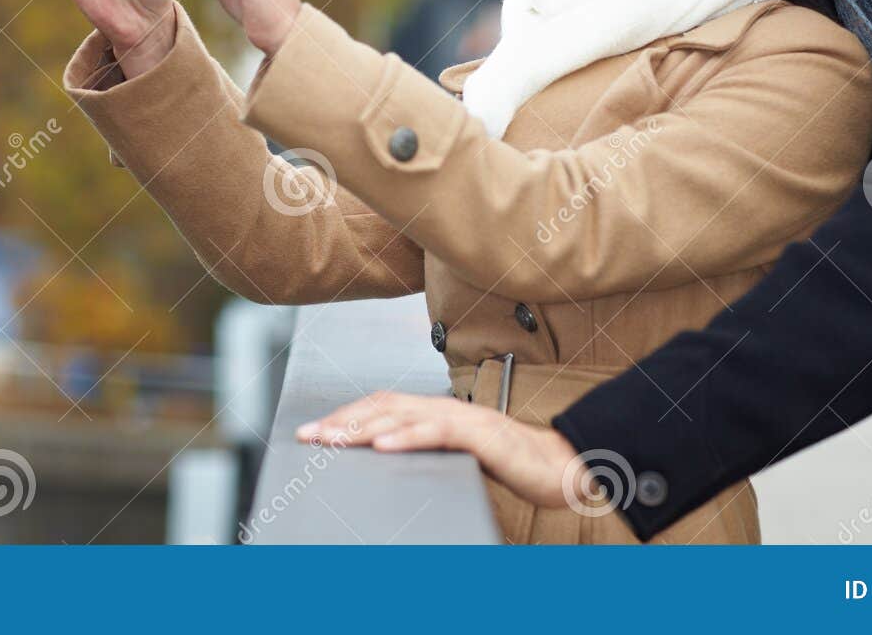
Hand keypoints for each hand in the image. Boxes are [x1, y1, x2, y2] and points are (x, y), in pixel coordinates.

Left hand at [296, 391, 582, 509]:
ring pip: (404, 416)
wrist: (562, 465)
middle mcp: (446, 408)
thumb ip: (428, 454)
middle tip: (309, 437)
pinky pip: (438, 432)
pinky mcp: (482, 435)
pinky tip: (383, 446)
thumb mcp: (458, 459)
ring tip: (333, 440)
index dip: (346, 417)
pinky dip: (407, 437)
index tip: (313, 434)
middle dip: (342, 421)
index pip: (383, 407)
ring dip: (363, 428)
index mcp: (438, 412)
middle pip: (384, 407)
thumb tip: (390, 464)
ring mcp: (464, 419)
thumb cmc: (514, 464)